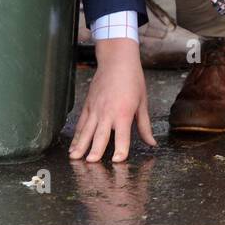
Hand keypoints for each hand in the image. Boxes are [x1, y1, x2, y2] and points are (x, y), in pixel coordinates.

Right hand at [68, 38, 155, 161]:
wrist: (117, 60)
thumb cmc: (133, 80)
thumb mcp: (142, 103)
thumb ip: (144, 126)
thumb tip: (152, 144)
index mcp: (124, 113)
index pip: (122, 135)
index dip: (121, 149)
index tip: (117, 161)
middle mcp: (108, 112)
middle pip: (100, 135)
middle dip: (95, 150)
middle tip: (91, 163)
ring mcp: (95, 109)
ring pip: (86, 130)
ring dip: (80, 145)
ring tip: (75, 158)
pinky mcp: (88, 105)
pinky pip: (81, 123)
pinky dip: (77, 135)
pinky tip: (73, 146)